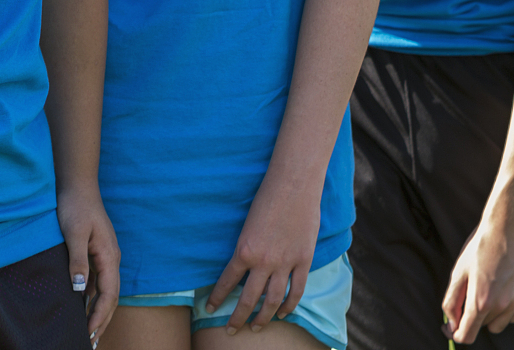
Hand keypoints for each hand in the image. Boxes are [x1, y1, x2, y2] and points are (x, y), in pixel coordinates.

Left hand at [58, 184, 119, 344]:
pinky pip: (98, 281)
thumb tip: (79, 290)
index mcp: (109, 256)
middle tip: (91, 341)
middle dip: (103, 320)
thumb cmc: (75, 206)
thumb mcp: (73, 233)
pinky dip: (92, 297)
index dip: (100, 316)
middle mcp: (111, 259)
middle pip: (111, 297)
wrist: (78, 185)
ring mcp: (105, 256)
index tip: (90, 333)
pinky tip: (82, 306)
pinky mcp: (97, 253)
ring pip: (105, 290)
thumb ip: (77, 261)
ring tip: (88, 330)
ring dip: (98, 310)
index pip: (109, 294)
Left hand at [206, 178, 319, 333]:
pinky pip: (296, 290)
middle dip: (238, 317)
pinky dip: (290, 304)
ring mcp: (285, 263)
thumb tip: (243, 267)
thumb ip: (247, 248)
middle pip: (248, 299)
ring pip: (273, 300)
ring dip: (263, 317)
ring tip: (257, 327)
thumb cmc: (267, 197)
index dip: (218, 298)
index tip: (210, 309)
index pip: (227, 282)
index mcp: (244, 250)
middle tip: (231, 330)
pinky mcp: (303, 260)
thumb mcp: (248, 225)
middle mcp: (263, 261)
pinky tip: (283, 313)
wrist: (293, 184)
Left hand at [442, 210, 513, 342]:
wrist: (510, 227)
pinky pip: (512, 315)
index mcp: (480, 302)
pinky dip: (504, 309)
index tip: (449, 326)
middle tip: (467, 293)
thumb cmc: (481, 247)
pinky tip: (499, 287)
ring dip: (488, 315)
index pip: (467, 336)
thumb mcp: (458, 271)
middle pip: (481, 328)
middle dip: (471, 317)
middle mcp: (501, 307)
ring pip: (497, 324)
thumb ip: (452, 301)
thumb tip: (451, 322)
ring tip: (485, 289)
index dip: (455, 334)